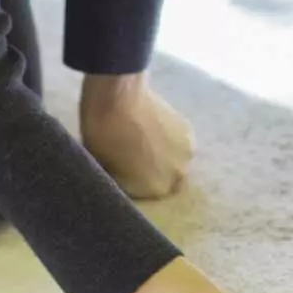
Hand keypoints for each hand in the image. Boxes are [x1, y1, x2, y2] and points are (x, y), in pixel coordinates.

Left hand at [80, 74, 193, 198]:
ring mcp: (186, 155)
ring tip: (148, 142)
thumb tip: (122, 177)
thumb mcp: (102, 166)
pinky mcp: (189, 133)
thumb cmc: (102, 134)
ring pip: (176, 164)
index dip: (133, 184)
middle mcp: (176, 177)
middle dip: (153, 173)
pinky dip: (171, 141)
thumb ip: (120, 179)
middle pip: (165, 182)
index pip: (144, 195)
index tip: (122, 171)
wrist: (118, 97)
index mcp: (153, 190)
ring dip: (166, 158)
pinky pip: (180, 145)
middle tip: (137, 157)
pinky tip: (156, 130)